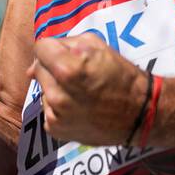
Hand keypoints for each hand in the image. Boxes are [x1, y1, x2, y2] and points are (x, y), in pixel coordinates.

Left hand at [33, 32, 148, 145]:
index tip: (65, 54)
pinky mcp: (56, 129)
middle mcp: (58, 95)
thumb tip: (34, 63)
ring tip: (80, 92)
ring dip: (56, 88)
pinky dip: (58, 106)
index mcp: (67, 69)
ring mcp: (55, 115)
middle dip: (53, 68)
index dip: (53, 48)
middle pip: (39, 69)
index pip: (40, 48)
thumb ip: (65, 45)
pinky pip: (47, 109)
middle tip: (77, 74)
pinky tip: (78, 106)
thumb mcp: (97, 46)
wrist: (139, 113)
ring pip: (43, 90)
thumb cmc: (121, 76)